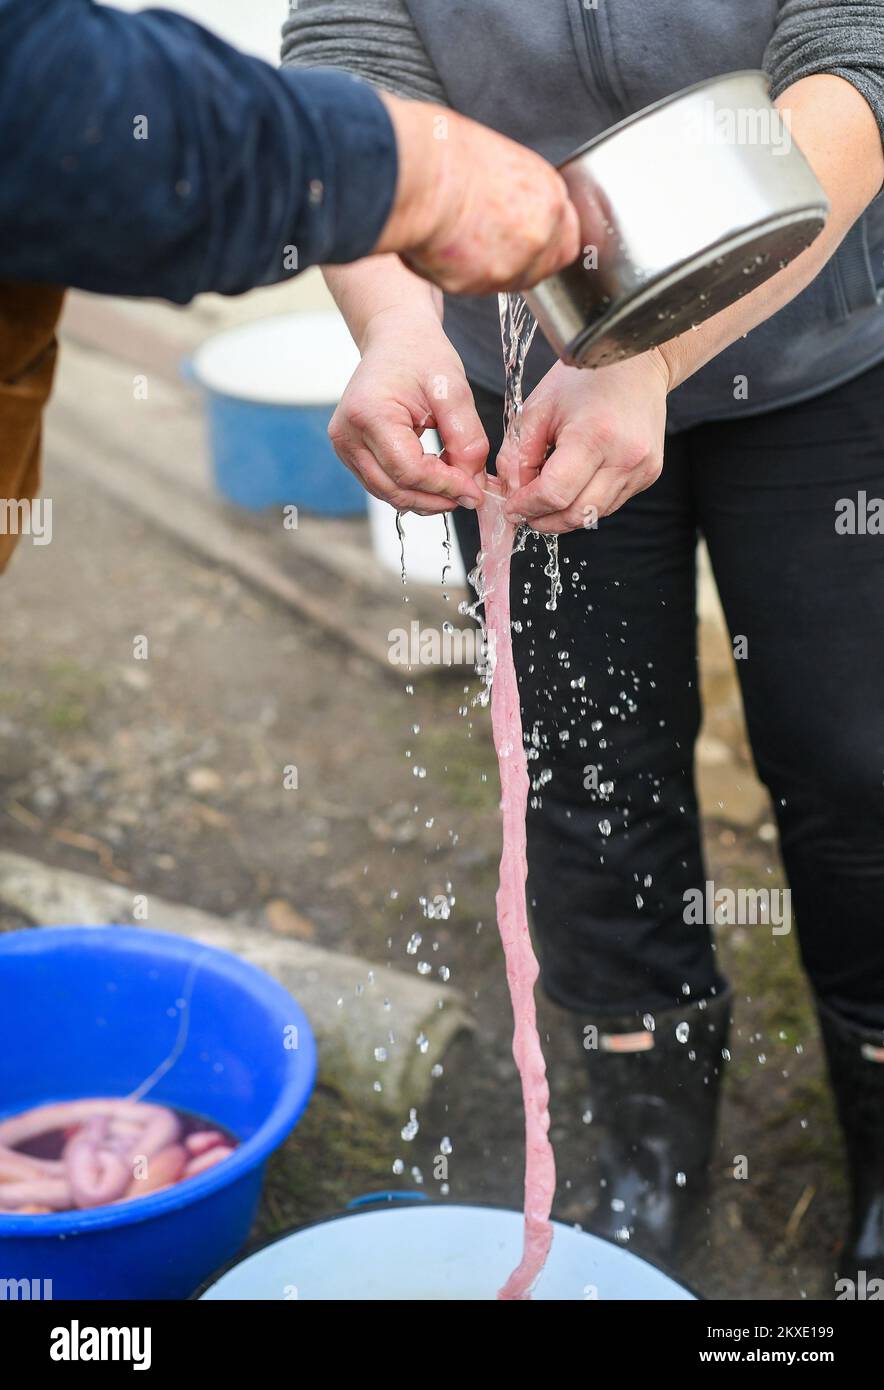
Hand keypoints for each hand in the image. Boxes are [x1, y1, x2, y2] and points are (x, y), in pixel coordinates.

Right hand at [328, 308, 487, 512]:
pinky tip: (438, 476)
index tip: (475, 491)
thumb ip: (466, 438)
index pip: (409, 471)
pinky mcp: (351, 453)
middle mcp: (347, 435)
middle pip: (396, 489)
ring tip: (457, 483)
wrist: (395, 338)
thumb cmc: (420, 354)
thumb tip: (472, 482)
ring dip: (426, 497)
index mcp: (369, 415)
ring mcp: (345, 447)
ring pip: (389, 493)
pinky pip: (384, 484)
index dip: (445, 486)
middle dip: (437, 497)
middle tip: (471, 494)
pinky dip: (414, 488)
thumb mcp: (454, 390)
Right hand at [376, 95, 580, 294]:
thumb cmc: (446, 153)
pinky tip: (442, 247)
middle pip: (544, 266)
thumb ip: (520, 193)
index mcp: (549, 195)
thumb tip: (511, 207)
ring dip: (491, 268)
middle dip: (523, 260)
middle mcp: (539, 235)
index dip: (547, 239)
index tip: (528, 235)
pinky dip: (459, 273)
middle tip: (493, 243)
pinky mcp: (476, 286)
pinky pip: (472, 287)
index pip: (568, 235)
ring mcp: (510, 266)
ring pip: (508, 281)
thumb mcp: (501, 161)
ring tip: (462, 239)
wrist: (415, 175)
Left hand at [497, 352, 669, 532]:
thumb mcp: (539, 407)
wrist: (638, 365)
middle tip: (525, 512)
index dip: (527, 506)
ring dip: (564, 514)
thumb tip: (513, 493)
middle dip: (545, 519)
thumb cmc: (585, 379)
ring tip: (546, 496)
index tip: (512, 508)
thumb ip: (518, 454)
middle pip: (576, 514)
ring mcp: (641, 469)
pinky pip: (609, 504)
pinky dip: (585, 502)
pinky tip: (573, 485)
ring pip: (593, 514)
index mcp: (594, 436)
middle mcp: (624, 458)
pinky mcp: (648, 475)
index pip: (555, 493)